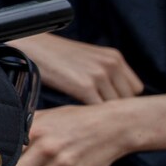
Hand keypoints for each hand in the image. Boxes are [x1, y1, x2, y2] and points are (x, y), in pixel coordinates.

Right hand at [14, 33, 144, 104]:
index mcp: (114, 57)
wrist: (30, 45)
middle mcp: (111, 64)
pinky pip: (98, 109)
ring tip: (89, 119)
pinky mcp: (85, 86)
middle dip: (114, 109)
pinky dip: (90, 115)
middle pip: (128, 99)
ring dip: (102, 114)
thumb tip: (110, 97)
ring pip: (115, 106)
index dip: (122, 100)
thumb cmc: (53, 55)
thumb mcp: (87, 59)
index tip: (108, 107)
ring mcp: (99, 75)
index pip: (135, 88)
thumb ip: (103, 73)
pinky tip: (79, 117)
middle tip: (99, 117)